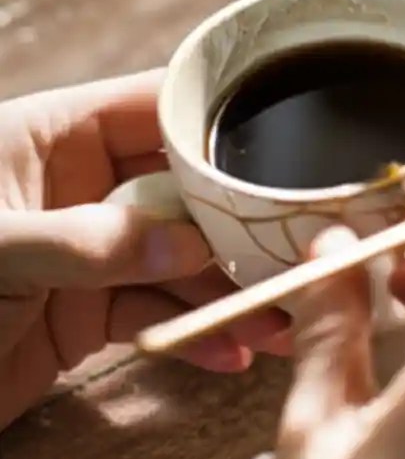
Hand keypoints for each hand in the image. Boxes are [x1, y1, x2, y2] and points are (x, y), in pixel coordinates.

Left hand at [0, 70, 289, 430]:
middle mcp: (77, 188)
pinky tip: (232, 351)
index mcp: (50, 138)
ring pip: (180, 260)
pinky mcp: (84, 314)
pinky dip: (198, 334)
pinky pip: (156, 314)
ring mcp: (86, 252)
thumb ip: (88, 242)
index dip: (219, 120)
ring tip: (283, 316)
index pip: (153, 107)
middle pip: (183, 190)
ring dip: (232, 290)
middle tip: (300, 245)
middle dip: (242, 223)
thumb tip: (186, 245)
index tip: (284, 141)